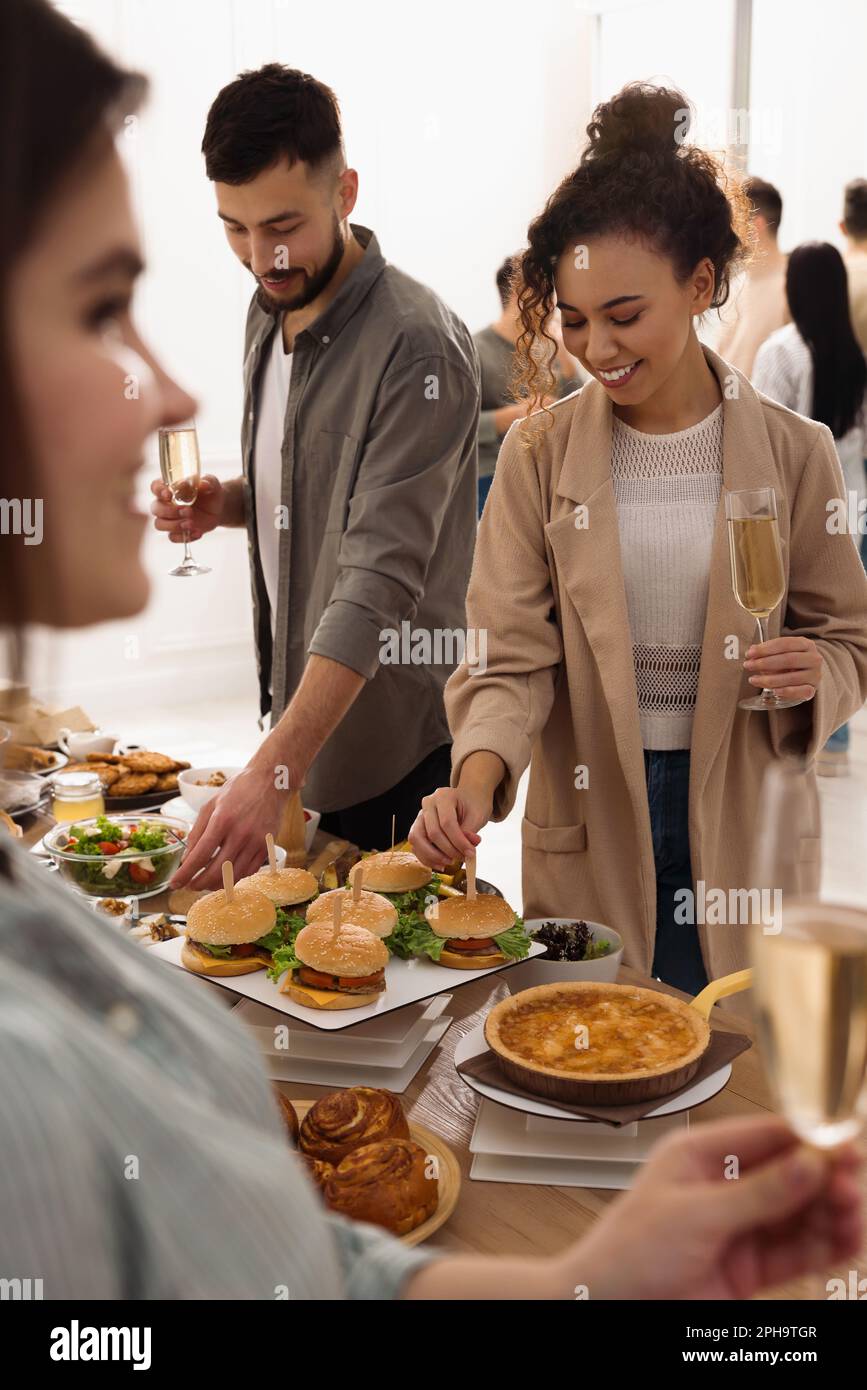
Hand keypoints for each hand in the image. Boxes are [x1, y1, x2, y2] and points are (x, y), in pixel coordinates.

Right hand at [150, 474, 224, 542]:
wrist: (218, 509)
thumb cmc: (210, 492)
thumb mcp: (212, 484)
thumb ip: (208, 482)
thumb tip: (204, 484)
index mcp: (169, 488)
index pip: (155, 487)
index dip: (158, 491)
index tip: (169, 495)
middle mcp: (165, 503)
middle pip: (156, 508)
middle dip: (170, 511)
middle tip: (189, 511)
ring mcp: (169, 519)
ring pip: (159, 524)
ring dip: (174, 525)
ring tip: (192, 524)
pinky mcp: (176, 531)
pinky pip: (172, 537)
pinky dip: (184, 537)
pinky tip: (198, 532)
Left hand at [170, 762, 287, 888]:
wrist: (270, 782)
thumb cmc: (238, 790)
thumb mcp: (211, 804)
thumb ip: (197, 832)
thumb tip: (187, 857)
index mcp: (222, 820)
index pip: (200, 855)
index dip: (185, 873)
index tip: (175, 883)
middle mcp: (241, 833)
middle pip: (217, 871)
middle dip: (199, 884)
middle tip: (190, 886)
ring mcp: (256, 842)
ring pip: (234, 875)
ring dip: (216, 884)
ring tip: (206, 882)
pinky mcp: (267, 847)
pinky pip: (249, 871)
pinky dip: (235, 877)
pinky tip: (226, 874)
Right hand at [409, 785, 490, 868]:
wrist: (468, 799)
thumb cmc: (473, 805)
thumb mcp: (477, 815)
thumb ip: (470, 832)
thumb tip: (467, 850)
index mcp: (443, 796)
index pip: (447, 822)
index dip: (458, 841)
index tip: (470, 853)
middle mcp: (428, 804)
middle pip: (432, 832)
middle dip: (448, 850)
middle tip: (463, 857)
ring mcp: (420, 816)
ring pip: (417, 839)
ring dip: (433, 856)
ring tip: (450, 862)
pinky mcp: (417, 828)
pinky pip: (416, 846)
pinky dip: (426, 858)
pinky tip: (440, 864)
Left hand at [564, 1116, 861, 1299]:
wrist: (606, 1310)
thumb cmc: (627, 1254)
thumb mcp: (695, 1216)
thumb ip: (758, 1194)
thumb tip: (809, 1164)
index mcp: (699, 1156)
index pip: (764, 1135)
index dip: (808, 1137)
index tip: (844, 1141)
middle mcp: (721, 1187)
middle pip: (787, 1174)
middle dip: (824, 1177)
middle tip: (852, 1182)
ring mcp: (736, 1228)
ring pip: (797, 1214)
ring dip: (828, 1213)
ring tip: (852, 1214)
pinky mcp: (746, 1268)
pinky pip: (793, 1251)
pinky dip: (822, 1246)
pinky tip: (845, 1241)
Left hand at [743, 636, 823, 702]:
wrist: (808, 674)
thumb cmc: (791, 661)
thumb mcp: (782, 652)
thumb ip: (767, 651)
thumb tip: (752, 652)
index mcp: (806, 644)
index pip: (785, 644)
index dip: (765, 648)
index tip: (749, 653)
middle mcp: (814, 659)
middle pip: (788, 660)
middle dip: (765, 663)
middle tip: (748, 665)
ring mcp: (814, 675)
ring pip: (792, 677)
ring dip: (769, 679)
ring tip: (753, 679)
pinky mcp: (813, 690)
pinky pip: (800, 691)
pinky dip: (786, 691)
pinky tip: (774, 691)